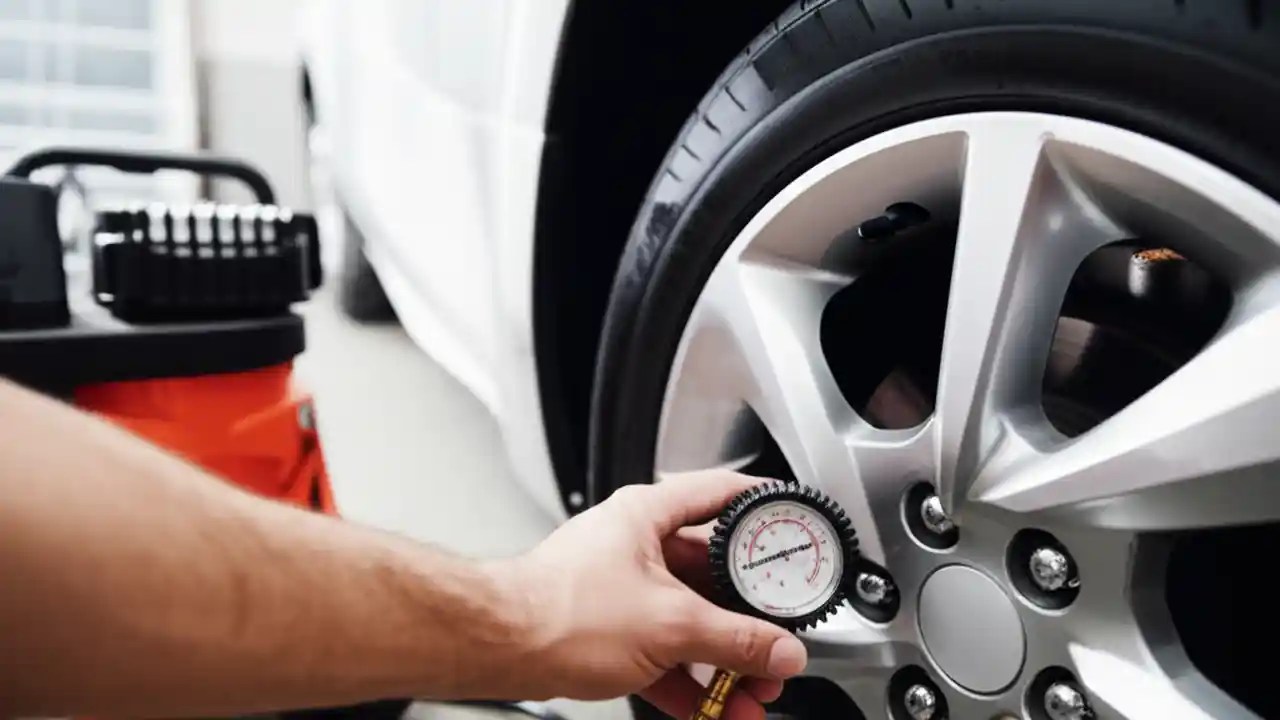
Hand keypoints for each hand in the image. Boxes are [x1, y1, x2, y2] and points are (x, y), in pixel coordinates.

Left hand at [507, 471, 807, 718]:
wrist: (500, 648)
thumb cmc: (559, 610)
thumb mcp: (669, 624)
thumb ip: (734, 639)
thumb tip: (779, 651)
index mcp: (648, 516)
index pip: (721, 494)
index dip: (763, 507)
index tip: (794, 525)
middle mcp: (636, 545)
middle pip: (712, 573)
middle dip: (749, 618)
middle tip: (779, 642)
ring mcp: (623, 589)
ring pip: (690, 621)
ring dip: (723, 660)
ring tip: (753, 692)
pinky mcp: (611, 630)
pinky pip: (665, 653)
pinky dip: (691, 681)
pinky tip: (715, 708)